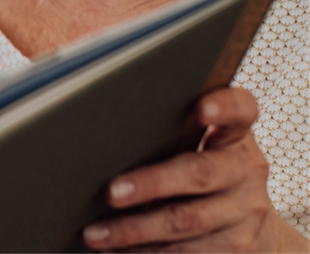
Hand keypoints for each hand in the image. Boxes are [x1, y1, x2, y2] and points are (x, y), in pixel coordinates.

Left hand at [83, 87, 308, 252]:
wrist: (250, 222)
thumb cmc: (204, 169)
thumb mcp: (200, 144)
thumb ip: (172, 131)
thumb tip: (97, 130)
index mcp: (236, 135)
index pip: (241, 110)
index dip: (225, 106)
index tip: (203, 107)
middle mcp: (247, 171)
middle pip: (199, 173)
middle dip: (150, 184)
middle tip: (110, 193)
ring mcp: (245, 213)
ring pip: (186, 222)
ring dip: (134, 232)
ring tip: (94, 234)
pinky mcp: (237, 248)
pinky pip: (186, 253)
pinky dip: (145, 253)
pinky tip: (114, 252)